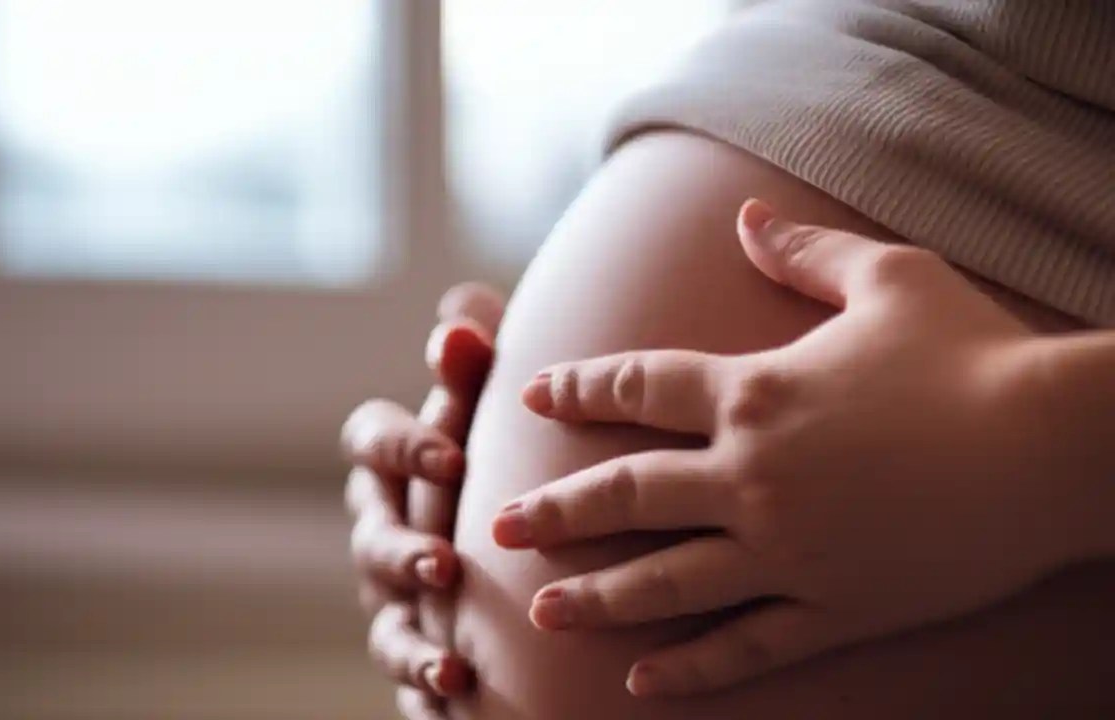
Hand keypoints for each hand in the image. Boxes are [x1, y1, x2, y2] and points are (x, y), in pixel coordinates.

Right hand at [342, 282, 502, 718]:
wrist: (512, 546)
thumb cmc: (494, 451)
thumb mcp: (486, 406)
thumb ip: (472, 363)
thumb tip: (461, 315)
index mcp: (399, 459)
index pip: (370, 440)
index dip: (401, 448)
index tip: (452, 458)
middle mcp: (386, 525)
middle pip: (371, 536)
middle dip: (401, 551)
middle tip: (445, 565)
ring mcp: (396, 593)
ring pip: (384, 618)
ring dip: (410, 639)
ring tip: (449, 661)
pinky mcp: (417, 650)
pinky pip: (408, 674)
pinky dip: (424, 688)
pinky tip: (455, 696)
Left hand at [492, 200, 1086, 696]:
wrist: (1055, 445)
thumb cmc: (977, 351)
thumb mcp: (890, 277)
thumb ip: (805, 250)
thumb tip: (746, 217)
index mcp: (756, 391)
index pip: (640, 385)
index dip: (580, 388)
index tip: (533, 396)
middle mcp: (753, 473)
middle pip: (629, 491)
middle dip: (558, 507)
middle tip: (500, 522)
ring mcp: (788, 547)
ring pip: (668, 579)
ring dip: (598, 595)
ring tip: (542, 611)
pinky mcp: (835, 605)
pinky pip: (749, 645)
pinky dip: (694, 666)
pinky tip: (644, 679)